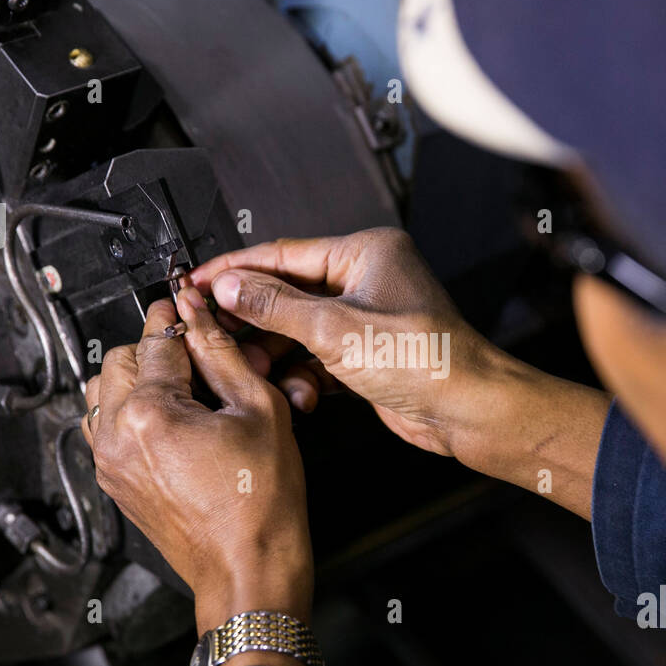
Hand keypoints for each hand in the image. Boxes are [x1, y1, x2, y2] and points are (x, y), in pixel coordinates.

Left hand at [82, 288, 312, 638]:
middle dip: (156, 349)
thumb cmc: (261, 505)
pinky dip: (132, 414)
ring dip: (137, 380)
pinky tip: (174, 424)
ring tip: (185, 393)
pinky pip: (106, 429)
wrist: (249, 569)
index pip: (155, 338)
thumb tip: (200, 314)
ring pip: (104, 393)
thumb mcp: (259, 410)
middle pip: (119, 359)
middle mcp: (117, 437)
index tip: (189, 306)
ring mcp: (110, 464)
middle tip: (199, 357)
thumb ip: (222, 353)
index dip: (178, 316)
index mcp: (150, 413)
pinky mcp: (115, 483)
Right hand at [189, 228, 611, 518]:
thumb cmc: (426, 360)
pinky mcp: (367, 355)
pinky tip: (301, 396)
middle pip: (287, 294)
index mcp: (364, 253)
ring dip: (278, 356)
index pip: (283, 254)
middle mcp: (365, 280)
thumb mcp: (335, 330)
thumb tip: (230, 284)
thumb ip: (274, 306)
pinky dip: (304, 377)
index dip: (235, 269)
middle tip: (218, 336)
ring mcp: (366, 318)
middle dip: (255, 322)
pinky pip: (317, 359)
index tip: (196, 281)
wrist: (469, 412)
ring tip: (256, 372)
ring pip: (298, 332)